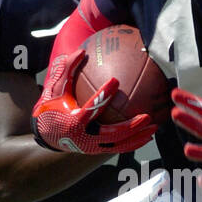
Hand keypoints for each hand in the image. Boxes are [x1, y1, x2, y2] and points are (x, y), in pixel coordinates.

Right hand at [32, 48, 157, 154]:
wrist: (47, 133)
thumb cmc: (53, 107)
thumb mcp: (56, 89)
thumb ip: (68, 70)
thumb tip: (81, 50)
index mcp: (73, 121)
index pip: (91, 108)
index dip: (103, 95)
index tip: (115, 80)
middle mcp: (84, 137)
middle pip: (110, 134)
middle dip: (130, 127)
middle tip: (147, 116)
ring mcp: (91, 147)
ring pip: (118, 145)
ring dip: (137, 138)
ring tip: (154, 127)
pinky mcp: (97, 151)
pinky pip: (118, 148)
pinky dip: (133, 143)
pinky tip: (147, 135)